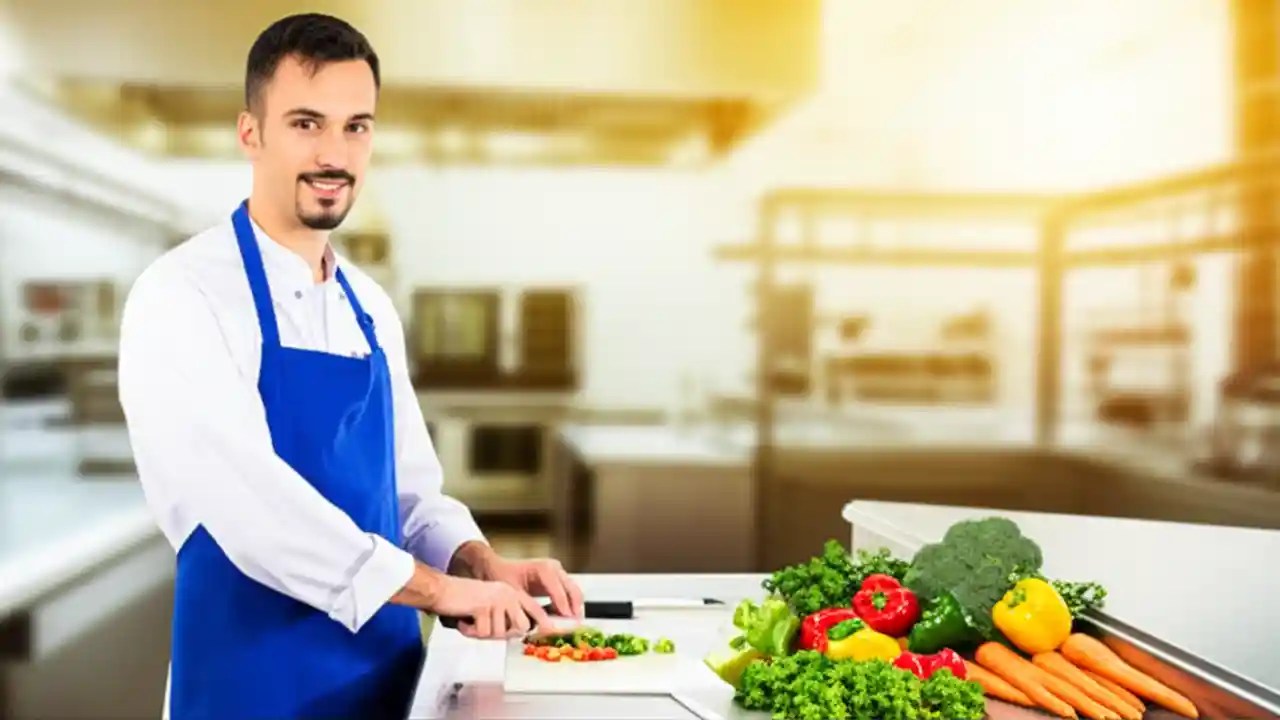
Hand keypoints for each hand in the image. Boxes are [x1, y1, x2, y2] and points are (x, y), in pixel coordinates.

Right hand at [428, 574, 551, 639]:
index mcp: (512, 594)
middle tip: (486, 627)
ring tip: (473, 621)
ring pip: (500, 633)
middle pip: (521, 627)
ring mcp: (497, 599)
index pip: (535, 610)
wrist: (443, 590)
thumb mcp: (492, 605)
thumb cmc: (466, 600)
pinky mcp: (484, 606)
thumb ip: (507, 616)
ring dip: (484, 633)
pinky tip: (466, 621)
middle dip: (504, 634)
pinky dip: (472, 632)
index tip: (554, 631)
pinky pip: (484, 633)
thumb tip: (521, 631)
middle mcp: (508, 595)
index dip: (545, 623)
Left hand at [487, 557, 584, 619]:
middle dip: (574, 610)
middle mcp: (554, 567)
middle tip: (573, 627)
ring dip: (573, 609)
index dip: (564, 609)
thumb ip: (528, 608)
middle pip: (572, 591)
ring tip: (570, 626)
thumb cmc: (504, 577)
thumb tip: (541, 623)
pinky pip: (568, 593)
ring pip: (574, 592)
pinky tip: (564, 619)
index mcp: (544, 569)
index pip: (559, 592)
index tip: (568, 624)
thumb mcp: (514, 593)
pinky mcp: (557, 578)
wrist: (498, 567)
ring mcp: (557, 571)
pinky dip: (568, 606)